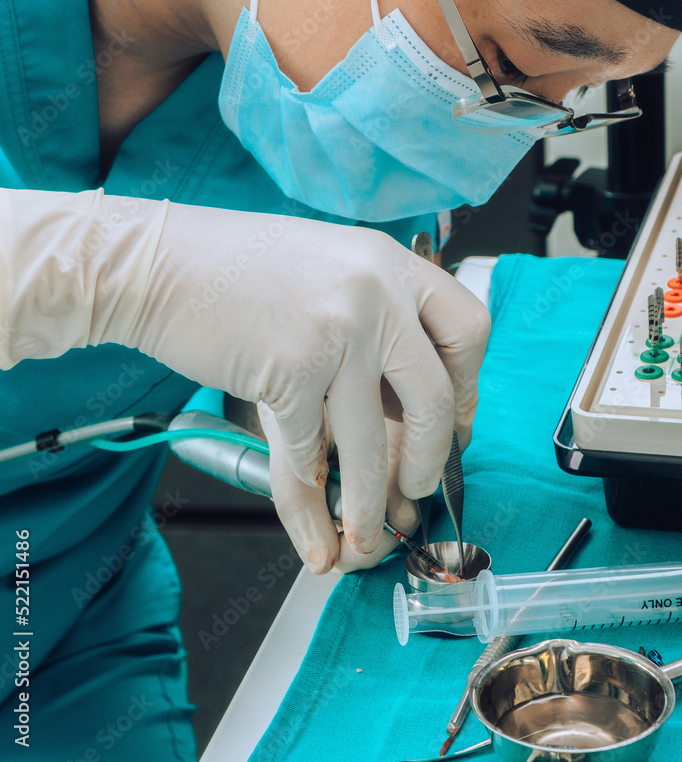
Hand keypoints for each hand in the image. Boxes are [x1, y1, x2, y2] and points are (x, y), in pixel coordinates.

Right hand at [0, 188, 489, 555]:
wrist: (154, 265)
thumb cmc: (229, 269)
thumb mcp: (325, 270)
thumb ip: (370, 319)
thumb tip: (396, 408)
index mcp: (389, 263)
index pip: (467, 331)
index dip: (468, 389)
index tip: (453, 425)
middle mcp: (376, 292)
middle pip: (434, 397)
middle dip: (431, 459)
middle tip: (416, 489)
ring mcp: (337, 331)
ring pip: (373, 443)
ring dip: (368, 503)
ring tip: (365, 541)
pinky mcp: (291, 370)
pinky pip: (309, 454)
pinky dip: (307, 501)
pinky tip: (310, 530)